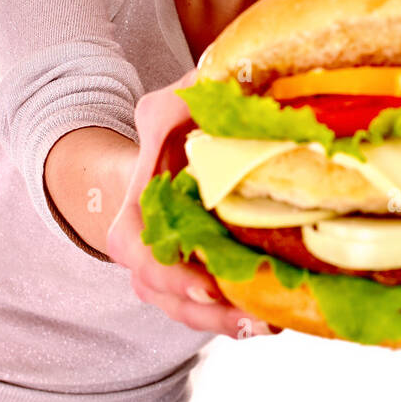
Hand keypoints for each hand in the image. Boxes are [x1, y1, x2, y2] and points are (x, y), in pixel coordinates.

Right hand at [106, 71, 275, 339]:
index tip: (205, 282)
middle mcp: (140, 232)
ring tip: (266, 323)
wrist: (177, 141)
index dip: (164, 267)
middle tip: (248, 315)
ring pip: (177, 304)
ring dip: (220, 319)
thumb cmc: (181, 115)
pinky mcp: (191, 270)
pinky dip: (231, 315)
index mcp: (137, 191)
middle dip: (199, 306)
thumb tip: (240, 78)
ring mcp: (162, 257)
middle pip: (154, 286)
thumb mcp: (184, 96)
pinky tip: (268, 318)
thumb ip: (202, 87)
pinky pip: (202, 305)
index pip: (132, 240)